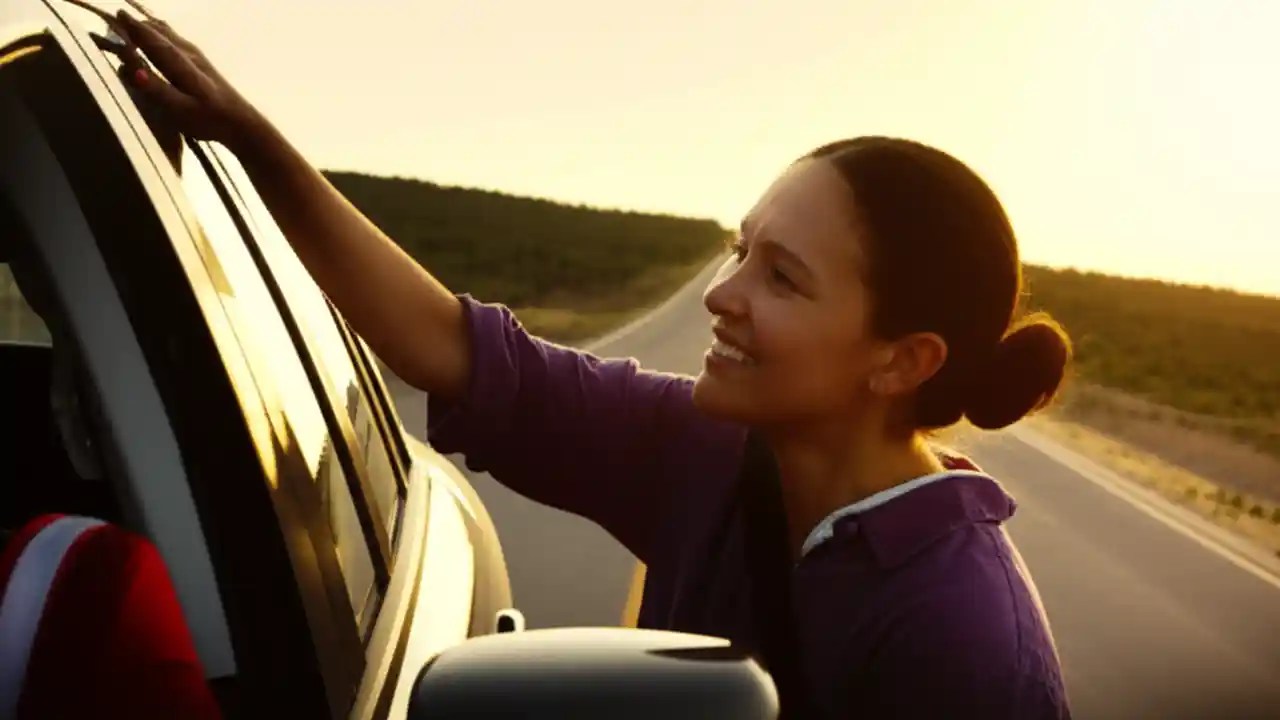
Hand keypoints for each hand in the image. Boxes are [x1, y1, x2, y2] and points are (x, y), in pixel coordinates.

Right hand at [115, 9, 264, 151]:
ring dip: (148, 27)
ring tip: (131, 23)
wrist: (242, 123)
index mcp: (180, 63)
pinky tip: (158, 36)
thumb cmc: (209, 119)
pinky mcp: (202, 63)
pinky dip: (159, 34)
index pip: (152, 40)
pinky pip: (174, 40)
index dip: (132, 28)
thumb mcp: (180, 109)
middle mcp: (188, 53)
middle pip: (159, 32)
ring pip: (168, 34)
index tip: (115, 15)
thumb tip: (130, 69)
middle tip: (114, 20)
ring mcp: (197, 56)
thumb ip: (155, 89)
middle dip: (136, 25)